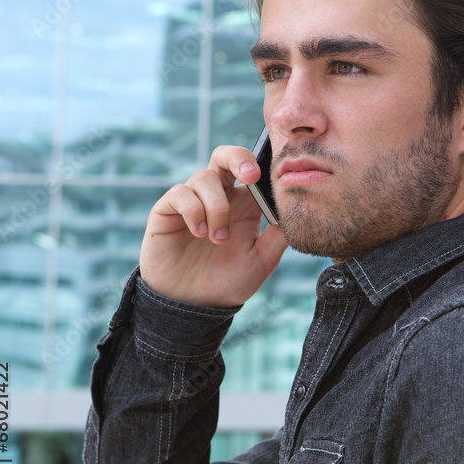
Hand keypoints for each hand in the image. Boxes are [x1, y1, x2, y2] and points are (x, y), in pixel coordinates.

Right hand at [139, 145, 288, 307]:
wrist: (194, 307)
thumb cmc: (229, 282)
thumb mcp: (262, 261)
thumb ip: (279, 237)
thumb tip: (296, 211)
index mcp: (244, 205)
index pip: (253, 171)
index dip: (263, 167)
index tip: (274, 178)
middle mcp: (218, 198)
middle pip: (224, 157)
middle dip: (238, 157)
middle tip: (251, 176)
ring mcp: (192, 202)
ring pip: (204, 177)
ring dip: (217, 206)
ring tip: (219, 238)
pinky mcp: (167, 212)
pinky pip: (180, 193)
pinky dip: (193, 209)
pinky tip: (200, 232)